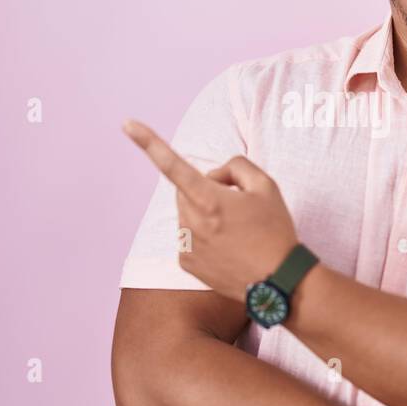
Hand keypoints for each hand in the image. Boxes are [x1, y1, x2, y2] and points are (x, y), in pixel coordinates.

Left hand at [122, 119, 298, 301]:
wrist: (279, 282)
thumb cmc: (274, 230)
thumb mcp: (267, 186)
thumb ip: (236, 166)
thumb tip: (216, 176)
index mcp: (209, 199)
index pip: (173, 164)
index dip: (149, 142)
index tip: (127, 124)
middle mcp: (191, 222)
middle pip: (185, 190)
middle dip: (204, 189)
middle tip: (238, 203)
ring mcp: (186, 245)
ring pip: (188, 214)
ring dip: (206, 214)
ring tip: (237, 231)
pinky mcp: (186, 263)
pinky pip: (189, 237)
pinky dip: (205, 236)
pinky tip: (229, 248)